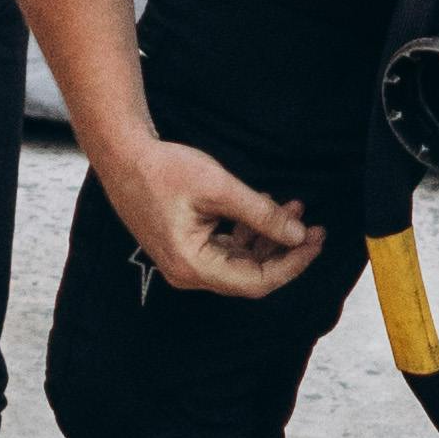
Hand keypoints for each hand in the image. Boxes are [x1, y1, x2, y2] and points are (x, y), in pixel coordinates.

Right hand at [98, 134, 325, 298]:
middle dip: (284, 249)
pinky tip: (263, 204)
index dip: (292, 264)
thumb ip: (261, 215)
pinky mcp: (186, 246)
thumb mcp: (220, 188)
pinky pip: (226, 247)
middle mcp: (188, 273)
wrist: (123, 156)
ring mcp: (186, 262)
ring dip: (268, 236)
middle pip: (251, 274)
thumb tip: (299, 235)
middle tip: (314, 226)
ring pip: (240, 260)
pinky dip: (248, 230)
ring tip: (293, 206)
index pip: (256, 281)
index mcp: (193, 266)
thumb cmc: (165, 170)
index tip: (315, 240)